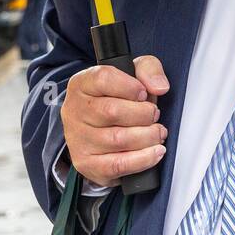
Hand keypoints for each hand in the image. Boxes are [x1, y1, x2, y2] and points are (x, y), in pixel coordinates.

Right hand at [60, 56, 169, 188]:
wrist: (103, 128)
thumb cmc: (120, 98)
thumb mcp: (134, 73)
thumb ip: (149, 69)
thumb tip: (159, 87)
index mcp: (82, 84)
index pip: (103, 79)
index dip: (130, 86)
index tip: (144, 93)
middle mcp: (74, 111)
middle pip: (112, 111)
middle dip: (144, 114)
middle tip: (154, 115)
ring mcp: (78, 140)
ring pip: (118, 139)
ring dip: (148, 136)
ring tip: (157, 132)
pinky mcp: (87, 164)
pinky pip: (118, 164)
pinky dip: (143, 159)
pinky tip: (156, 151)